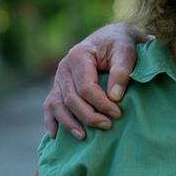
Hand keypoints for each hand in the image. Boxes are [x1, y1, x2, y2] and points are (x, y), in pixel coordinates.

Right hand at [43, 23, 144, 139]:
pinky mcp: (58, 87)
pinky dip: (51, 120)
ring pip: (57, 105)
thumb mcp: (126, 51)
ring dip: (68, 123)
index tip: (118, 113)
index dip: (101, 103)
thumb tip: (114, 97)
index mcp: (79, 55)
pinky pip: (50, 105)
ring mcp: (59, 78)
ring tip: (83, 137)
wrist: (111, 38)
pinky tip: (56, 135)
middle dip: (89, 116)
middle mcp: (64, 67)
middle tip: (108, 126)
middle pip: (71, 98)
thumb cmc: (120, 45)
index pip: (86, 87)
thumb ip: (121, 71)